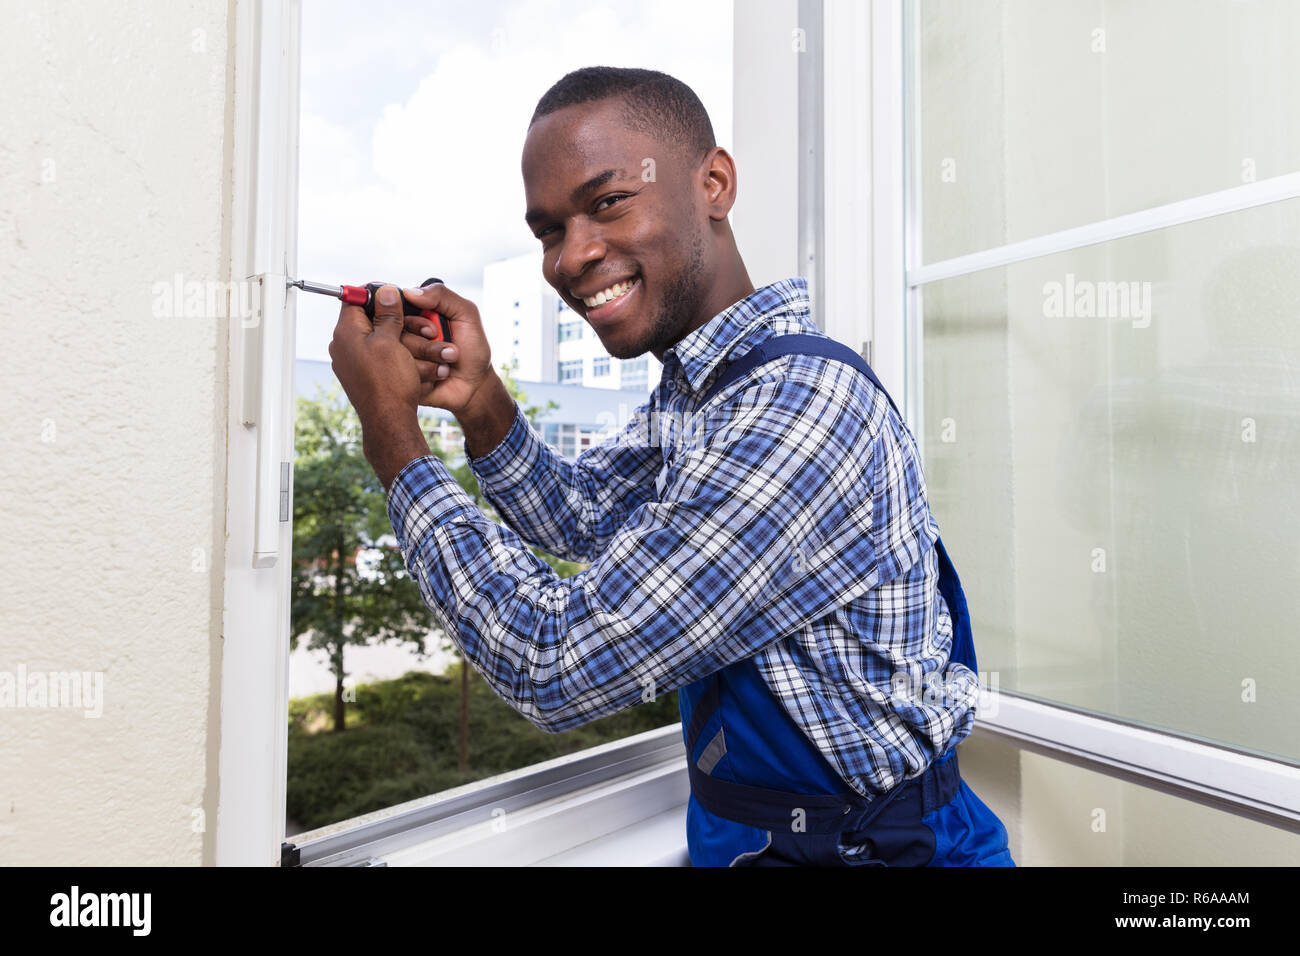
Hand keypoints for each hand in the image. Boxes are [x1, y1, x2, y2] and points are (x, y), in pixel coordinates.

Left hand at [329, 284, 429, 487]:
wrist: (390, 420)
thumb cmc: (389, 382)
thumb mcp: (391, 340)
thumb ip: (387, 314)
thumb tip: (384, 291)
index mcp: (346, 333)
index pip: (353, 300)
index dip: (375, 294)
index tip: (393, 294)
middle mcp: (344, 347)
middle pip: (369, 320)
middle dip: (396, 320)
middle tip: (415, 320)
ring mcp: (353, 363)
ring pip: (379, 340)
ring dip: (402, 339)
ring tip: (423, 344)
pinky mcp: (363, 376)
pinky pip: (382, 358)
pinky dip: (399, 357)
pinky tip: (414, 362)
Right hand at [395, 282, 494, 416]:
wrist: (475, 384)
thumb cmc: (472, 348)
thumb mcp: (466, 315)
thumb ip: (443, 296)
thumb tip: (410, 292)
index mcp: (416, 315)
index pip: (397, 309)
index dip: (414, 321)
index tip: (433, 330)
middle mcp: (404, 334)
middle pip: (393, 333)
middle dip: (425, 344)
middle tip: (448, 350)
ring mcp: (401, 356)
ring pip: (397, 354)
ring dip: (428, 360)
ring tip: (446, 364)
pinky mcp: (402, 378)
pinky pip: (402, 376)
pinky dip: (425, 376)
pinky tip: (438, 377)